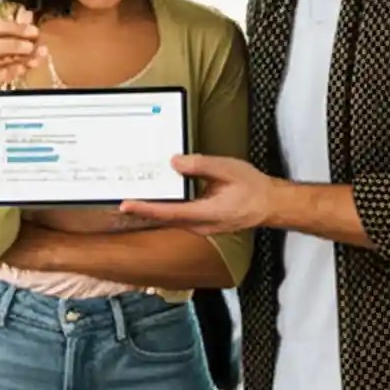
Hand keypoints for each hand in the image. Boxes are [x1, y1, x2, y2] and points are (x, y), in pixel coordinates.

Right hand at [0, 7, 48, 105]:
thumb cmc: (9, 77)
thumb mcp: (22, 56)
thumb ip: (23, 36)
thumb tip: (25, 12)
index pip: (0, 28)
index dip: (17, 27)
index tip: (35, 31)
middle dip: (14, 41)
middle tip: (32, 46)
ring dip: (10, 54)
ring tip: (27, 61)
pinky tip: (17, 72)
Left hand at [119, 154, 279, 234]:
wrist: (268, 204)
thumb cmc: (252, 188)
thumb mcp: (228, 169)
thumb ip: (201, 166)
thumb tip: (175, 163)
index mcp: (207, 213)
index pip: (169, 212)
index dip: (146, 208)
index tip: (127, 204)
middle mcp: (201, 225)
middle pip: (164, 219)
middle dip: (142, 210)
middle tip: (121, 200)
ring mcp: (201, 227)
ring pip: (170, 219)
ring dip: (152, 211)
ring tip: (131, 200)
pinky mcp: (201, 223)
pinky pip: (177, 217)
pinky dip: (164, 210)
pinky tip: (154, 200)